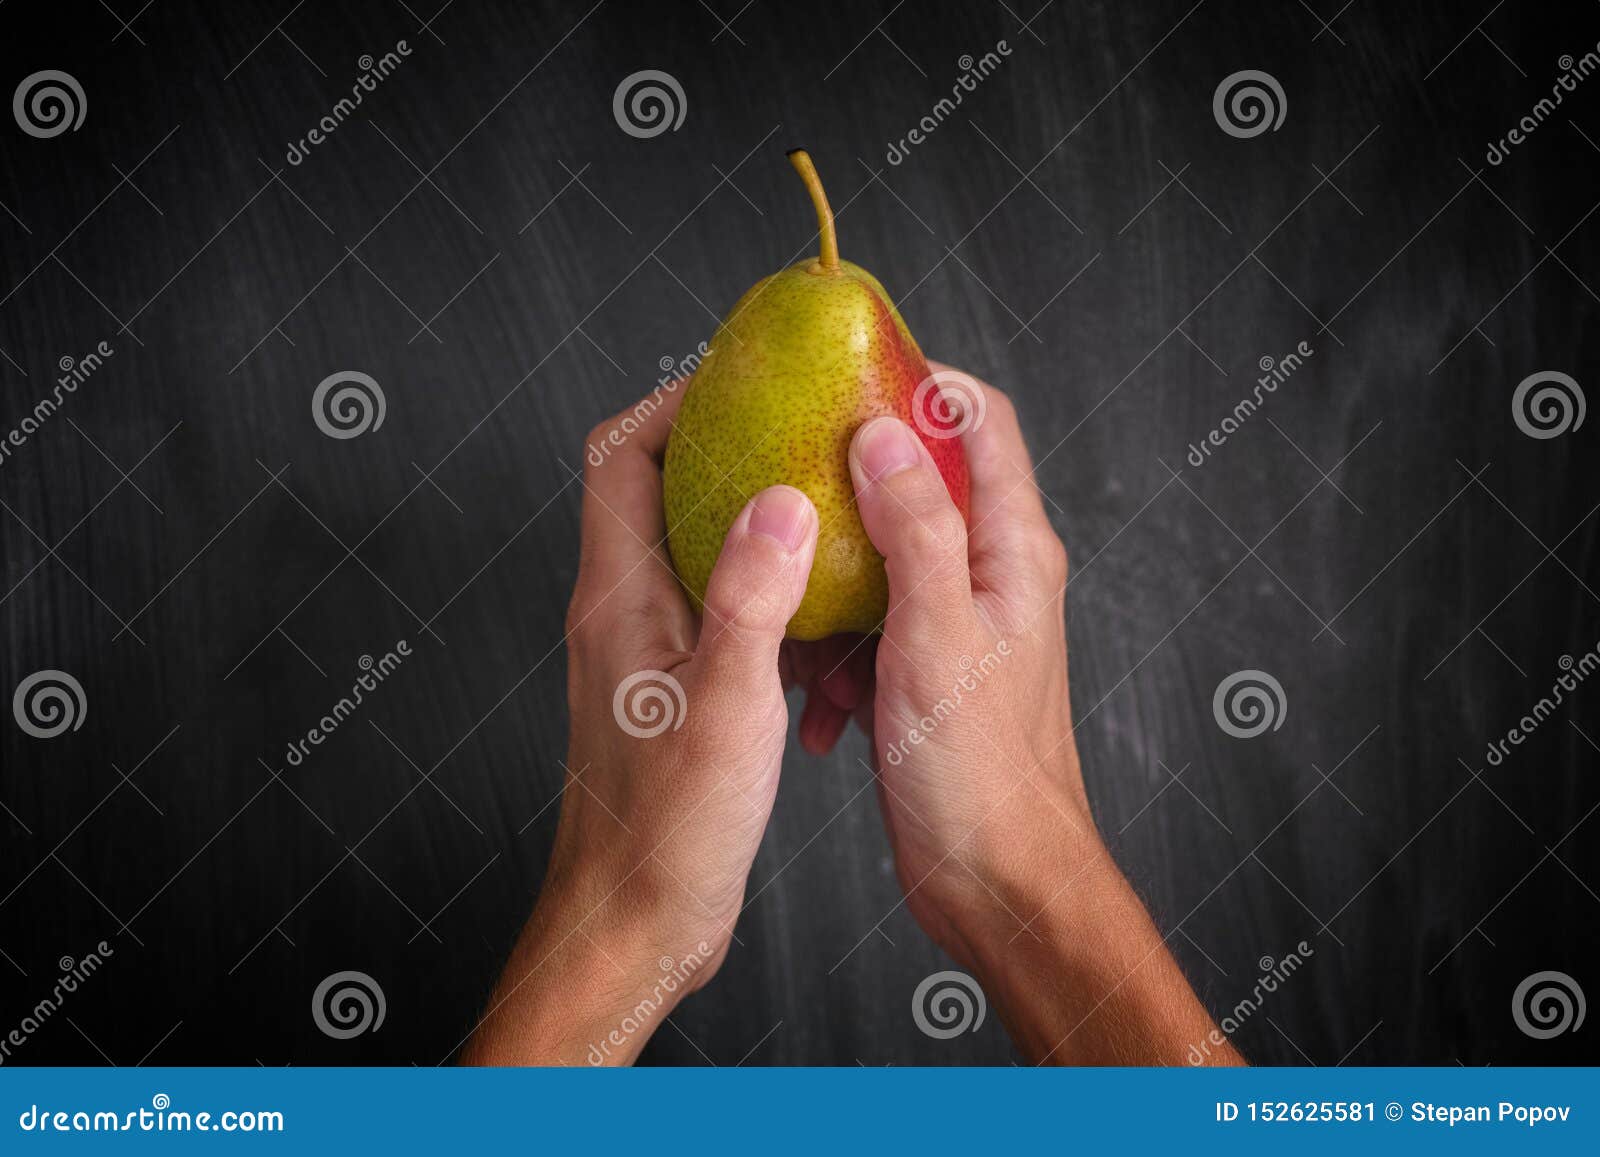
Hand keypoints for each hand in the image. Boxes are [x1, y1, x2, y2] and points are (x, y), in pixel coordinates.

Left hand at [463, 387, 817, 1065]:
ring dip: (750, 522)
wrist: (634, 921)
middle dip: (722, 447)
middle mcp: (622, 611)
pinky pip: (719, 610)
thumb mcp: (724, 704)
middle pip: (655, 490)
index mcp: (618, 597)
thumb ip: (750, 598)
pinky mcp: (673, 690)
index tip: (741, 381)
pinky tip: (823, 618)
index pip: (619, 458)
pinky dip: (766, 595)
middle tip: (797, 430)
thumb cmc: (666, 829)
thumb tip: (781, 499)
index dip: (672, 403)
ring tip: (824, 509)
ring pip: (693, 550)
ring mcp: (646, 651)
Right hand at [832, 364, 1240, 1064]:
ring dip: (831, 589)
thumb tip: (880, 433)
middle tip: (783, 475)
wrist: (997, 882)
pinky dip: (833, 656)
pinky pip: (865, 632)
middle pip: (919, 482)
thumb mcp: (937, 637)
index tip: (845, 374)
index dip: (920, 382)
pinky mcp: (923, 672)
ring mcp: (956, 623)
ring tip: (797, 630)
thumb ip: (917, 530)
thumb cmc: (981, 772)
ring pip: (879, 562)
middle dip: (849, 481)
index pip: (980, 421)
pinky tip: (815, 705)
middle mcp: (990, 574)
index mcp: (1012, 550)